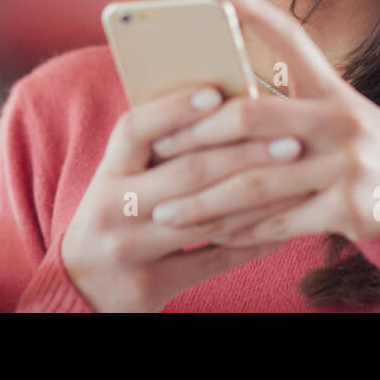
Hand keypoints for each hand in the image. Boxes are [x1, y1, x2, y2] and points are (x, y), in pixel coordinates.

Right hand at [60, 84, 309, 311]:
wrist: (79, 288)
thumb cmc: (115, 217)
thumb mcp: (120, 180)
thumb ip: (157, 151)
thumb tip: (223, 105)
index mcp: (107, 172)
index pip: (135, 129)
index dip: (175, 108)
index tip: (218, 92)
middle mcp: (113, 208)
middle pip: (186, 173)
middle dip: (245, 154)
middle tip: (292, 141)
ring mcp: (129, 249)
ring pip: (207, 219)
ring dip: (261, 200)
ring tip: (300, 182)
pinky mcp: (150, 285)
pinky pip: (212, 261)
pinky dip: (252, 243)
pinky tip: (286, 227)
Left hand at [149, 0, 379, 247]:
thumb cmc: (357, 152)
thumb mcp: (335, 116)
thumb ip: (286, 108)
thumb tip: (211, 104)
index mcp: (333, 89)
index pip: (291, 38)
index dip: (255, 10)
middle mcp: (341, 120)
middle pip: (253, 119)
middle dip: (196, 135)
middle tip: (157, 149)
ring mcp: (347, 165)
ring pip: (256, 182)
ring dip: (203, 201)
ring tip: (164, 212)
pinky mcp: (350, 209)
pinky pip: (278, 222)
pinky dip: (239, 231)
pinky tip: (209, 235)